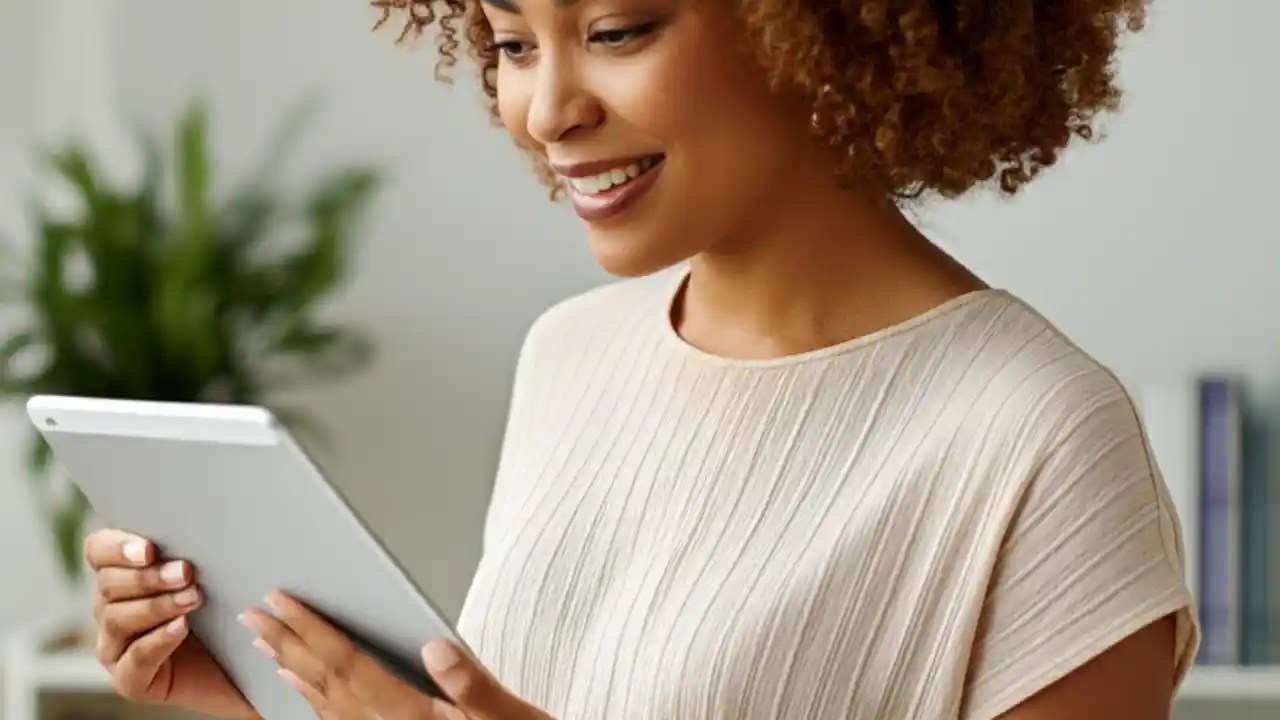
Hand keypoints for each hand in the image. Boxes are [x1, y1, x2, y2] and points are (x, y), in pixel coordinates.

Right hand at [85, 529, 254, 718]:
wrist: (239, 667)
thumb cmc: (222, 613)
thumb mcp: (211, 575)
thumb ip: (196, 551)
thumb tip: (210, 519)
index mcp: (121, 575)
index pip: (98, 551)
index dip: (116, 548)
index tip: (147, 549)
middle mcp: (110, 608)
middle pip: (109, 585)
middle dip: (149, 577)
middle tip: (186, 571)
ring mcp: (115, 646)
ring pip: (118, 618)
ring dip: (158, 605)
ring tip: (194, 597)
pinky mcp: (129, 679)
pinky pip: (134, 658)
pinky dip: (158, 640)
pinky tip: (181, 627)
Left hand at [239, 591, 552, 718]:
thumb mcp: (509, 717)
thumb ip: (472, 685)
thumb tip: (437, 647)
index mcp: (410, 718)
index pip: (348, 665)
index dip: (311, 630)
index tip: (282, 600)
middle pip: (324, 682)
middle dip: (286, 643)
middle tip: (253, 614)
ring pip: (322, 702)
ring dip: (291, 667)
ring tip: (264, 642)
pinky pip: (333, 719)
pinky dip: (311, 696)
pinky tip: (299, 683)